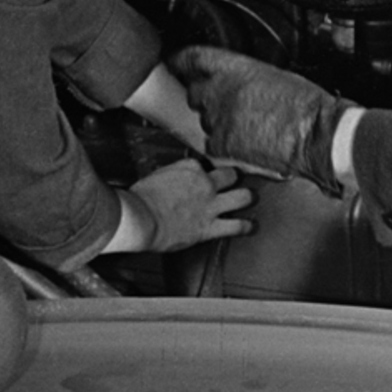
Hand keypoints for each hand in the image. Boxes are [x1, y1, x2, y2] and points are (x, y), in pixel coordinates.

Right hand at [124, 157, 252, 252]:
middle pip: (230, 174)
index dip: (205, 172)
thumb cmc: (140, 199)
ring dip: (248, 197)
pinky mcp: (210, 227)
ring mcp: (210, 205)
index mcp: (189, 167)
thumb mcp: (155, 178)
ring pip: (242, 196)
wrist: (141, 219)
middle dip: (234, 177)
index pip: (205, 164)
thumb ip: (170, 178)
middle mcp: (205, 182)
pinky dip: (246, 226)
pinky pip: (236, 226)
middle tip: (235, 181)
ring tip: (251, 198)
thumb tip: (170, 184)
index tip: (204, 176)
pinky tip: (252, 226)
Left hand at [172, 45, 344, 195]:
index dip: (180, 60)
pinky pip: (212, 145)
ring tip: (245, 128)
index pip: (193, 58)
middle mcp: (221, 91)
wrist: (315, 134)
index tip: (174, 63)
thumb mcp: (273, 75)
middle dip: (205, 99)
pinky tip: (245, 145)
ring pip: (205, 121)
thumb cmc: (304, 105)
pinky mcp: (222, 145)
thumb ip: (244, 76)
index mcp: (234, 68)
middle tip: (224, 105)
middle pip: (195, 93)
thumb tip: (235, 82)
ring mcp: (218, 119)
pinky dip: (224, 147)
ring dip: (218, 123)